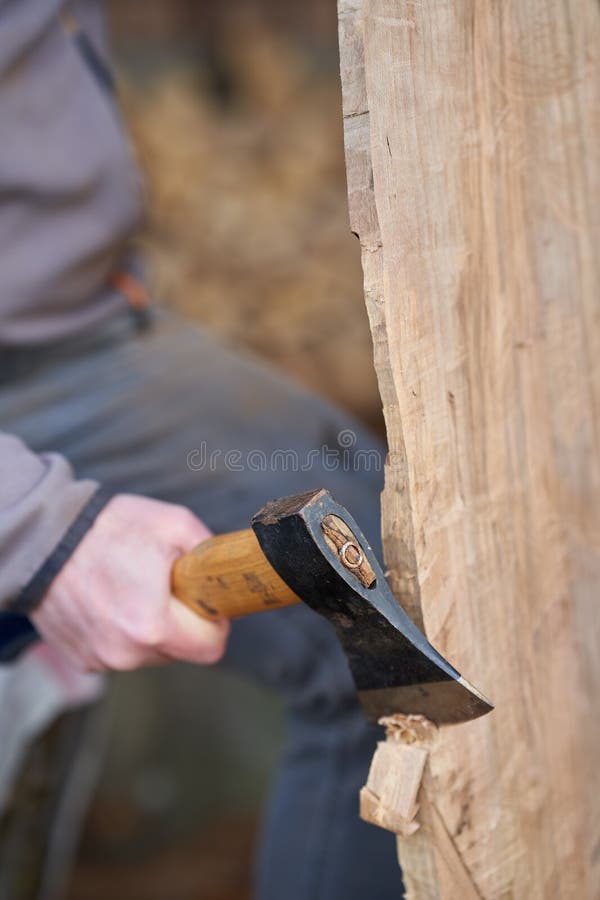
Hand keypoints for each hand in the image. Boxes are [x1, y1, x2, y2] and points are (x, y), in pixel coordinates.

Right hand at [31, 495, 229, 671]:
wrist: (44, 536)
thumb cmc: (108, 529)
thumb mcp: (175, 524)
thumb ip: (210, 553)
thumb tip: (226, 572)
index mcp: (153, 626)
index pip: (210, 648)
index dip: (214, 622)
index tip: (201, 601)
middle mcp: (126, 653)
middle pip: (179, 651)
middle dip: (180, 622)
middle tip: (161, 584)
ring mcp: (100, 659)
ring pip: (148, 653)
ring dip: (149, 627)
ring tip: (131, 587)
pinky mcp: (81, 658)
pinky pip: (119, 651)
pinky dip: (121, 630)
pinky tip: (108, 599)